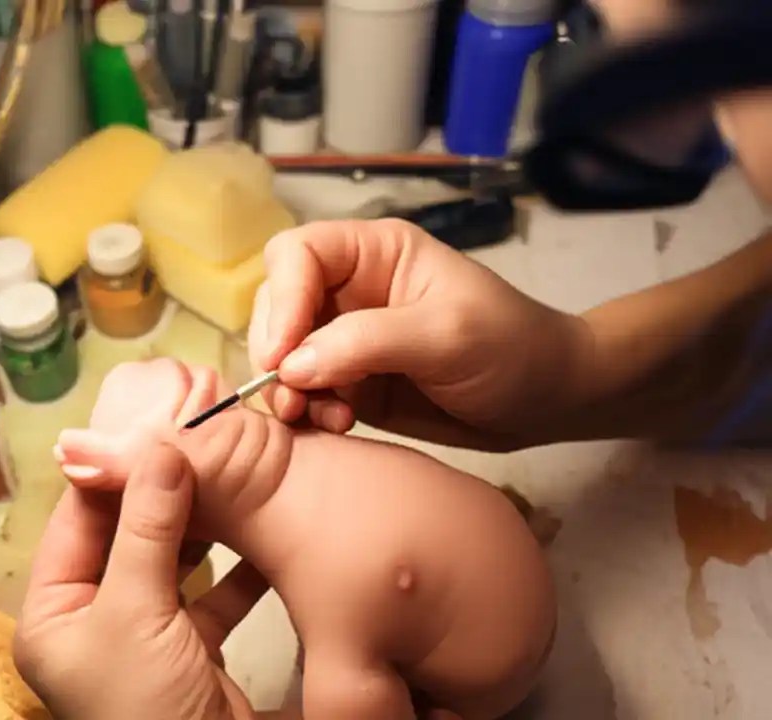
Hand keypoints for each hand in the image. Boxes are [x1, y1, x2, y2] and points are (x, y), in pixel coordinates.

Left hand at [16, 444, 267, 719]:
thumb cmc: (147, 712)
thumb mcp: (136, 613)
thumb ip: (147, 527)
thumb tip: (160, 445)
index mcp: (52, 614)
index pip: (78, 520)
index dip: (114, 470)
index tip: (154, 420)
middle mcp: (92, 621)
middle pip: (124, 536)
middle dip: (162, 491)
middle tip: (201, 439)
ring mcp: (144, 636)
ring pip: (171, 560)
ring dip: (201, 522)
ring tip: (230, 472)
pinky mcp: (193, 652)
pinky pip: (212, 595)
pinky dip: (236, 566)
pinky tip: (258, 528)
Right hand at [251, 220, 590, 449]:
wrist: (549, 402)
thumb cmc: (512, 348)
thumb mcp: (447, 334)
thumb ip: (368, 343)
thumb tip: (293, 366)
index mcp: (374, 254)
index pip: (298, 255)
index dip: (281, 298)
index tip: (284, 353)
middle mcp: (350, 291)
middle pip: (277, 306)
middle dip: (276, 350)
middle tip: (292, 396)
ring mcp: (345, 340)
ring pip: (283, 355)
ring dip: (288, 389)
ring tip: (319, 418)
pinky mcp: (350, 384)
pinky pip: (304, 394)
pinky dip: (306, 413)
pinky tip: (336, 426)